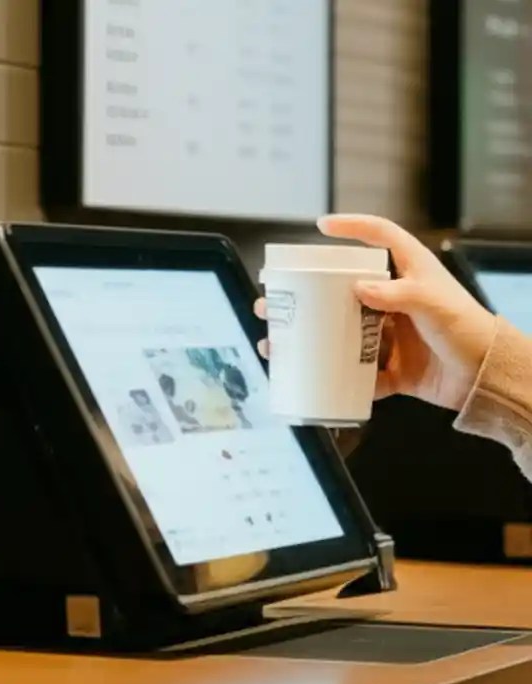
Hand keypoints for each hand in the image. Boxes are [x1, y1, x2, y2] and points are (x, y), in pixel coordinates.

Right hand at [255, 214, 496, 410]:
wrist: (487, 380)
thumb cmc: (469, 331)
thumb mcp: (434, 304)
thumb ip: (399, 294)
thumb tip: (358, 289)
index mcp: (411, 274)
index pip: (381, 237)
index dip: (353, 227)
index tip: (321, 226)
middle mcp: (395, 302)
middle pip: (342, 291)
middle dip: (303, 297)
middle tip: (273, 303)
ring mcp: (390, 335)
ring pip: (339, 333)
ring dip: (305, 338)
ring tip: (275, 342)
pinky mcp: (390, 368)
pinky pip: (355, 372)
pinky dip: (331, 375)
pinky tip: (306, 375)